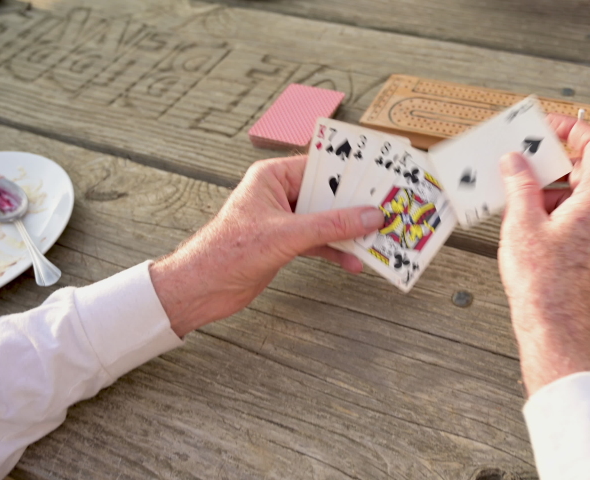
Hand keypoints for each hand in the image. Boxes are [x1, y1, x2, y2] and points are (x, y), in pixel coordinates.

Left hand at [150, 156, 384, 336]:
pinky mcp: (286, 243)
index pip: (320, 166)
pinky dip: (336, 251)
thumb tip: (369, 216)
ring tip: (377, 239)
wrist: (201, 288)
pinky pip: (320, 242)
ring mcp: (284, 220)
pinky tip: (354, 262)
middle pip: (328, 195)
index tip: (380, 179)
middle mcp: (280, 194)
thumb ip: (331, 226)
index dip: (351, 174)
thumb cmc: (229, 251)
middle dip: (356, 207)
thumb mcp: (287, 235)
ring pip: (327, 221)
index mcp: (273, 176)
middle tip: (387, 210)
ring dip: (350, 232)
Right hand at [498, 115, 589, 396]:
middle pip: (586, 169)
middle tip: (522, 156)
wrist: (555, 329)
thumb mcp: (522, 224)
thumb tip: (515, 162)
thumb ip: (520, 185)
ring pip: (578, 193)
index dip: (571, 129)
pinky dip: (551, 208)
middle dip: (551, 160)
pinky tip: (522, 216)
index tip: (547, 125)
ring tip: (514, 191)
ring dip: (547, 187)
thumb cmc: (545, 285)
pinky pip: (575, 215)